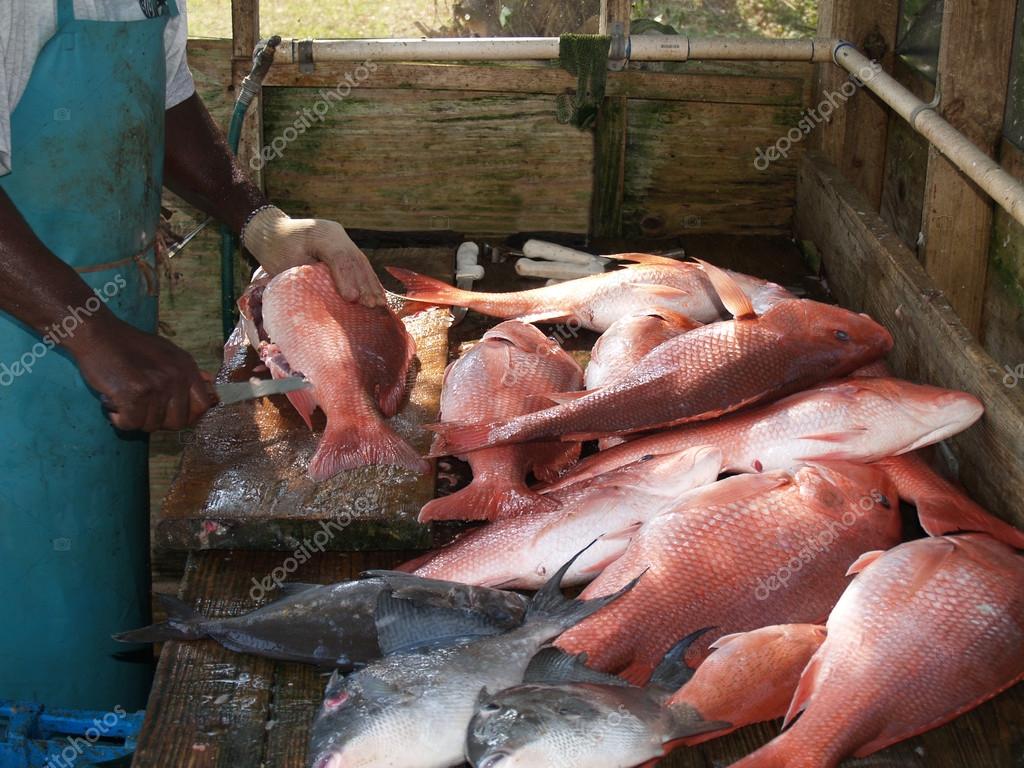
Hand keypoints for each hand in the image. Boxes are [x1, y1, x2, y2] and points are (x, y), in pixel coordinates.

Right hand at [68, 316, 216, 431]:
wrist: (97, 334)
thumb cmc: (129, 345)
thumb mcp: (168, 353)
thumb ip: (187, 373)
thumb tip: (211, 391)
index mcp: (187, 368)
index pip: (202, 406)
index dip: (187, 416)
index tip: (169, 415)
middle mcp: (176, 377)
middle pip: (178, 422)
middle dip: (158, 422)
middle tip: (141, 409)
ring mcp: (157, 386)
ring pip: (152, 425)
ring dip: (135, 418)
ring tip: (124, 400)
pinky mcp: (135, 393)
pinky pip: (131, 424)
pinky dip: (119, 420)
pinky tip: (113, 405)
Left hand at [241, 206, 385, 306]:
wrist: (270, 231)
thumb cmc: (274, 249)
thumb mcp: (285, 264)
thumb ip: (307, 278)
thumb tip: (328, 299)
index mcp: (319, 232)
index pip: (339, 256)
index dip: (347, 278)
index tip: (352, 299)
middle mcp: (334, 232)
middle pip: (354, 259)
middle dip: (364, 284)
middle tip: (371, 306)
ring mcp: (341, 237)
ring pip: (360, 261)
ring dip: (370, 283)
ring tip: (379, 304)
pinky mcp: (343, 245)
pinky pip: (358, 263)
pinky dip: (367, 279)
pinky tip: (376, 294)